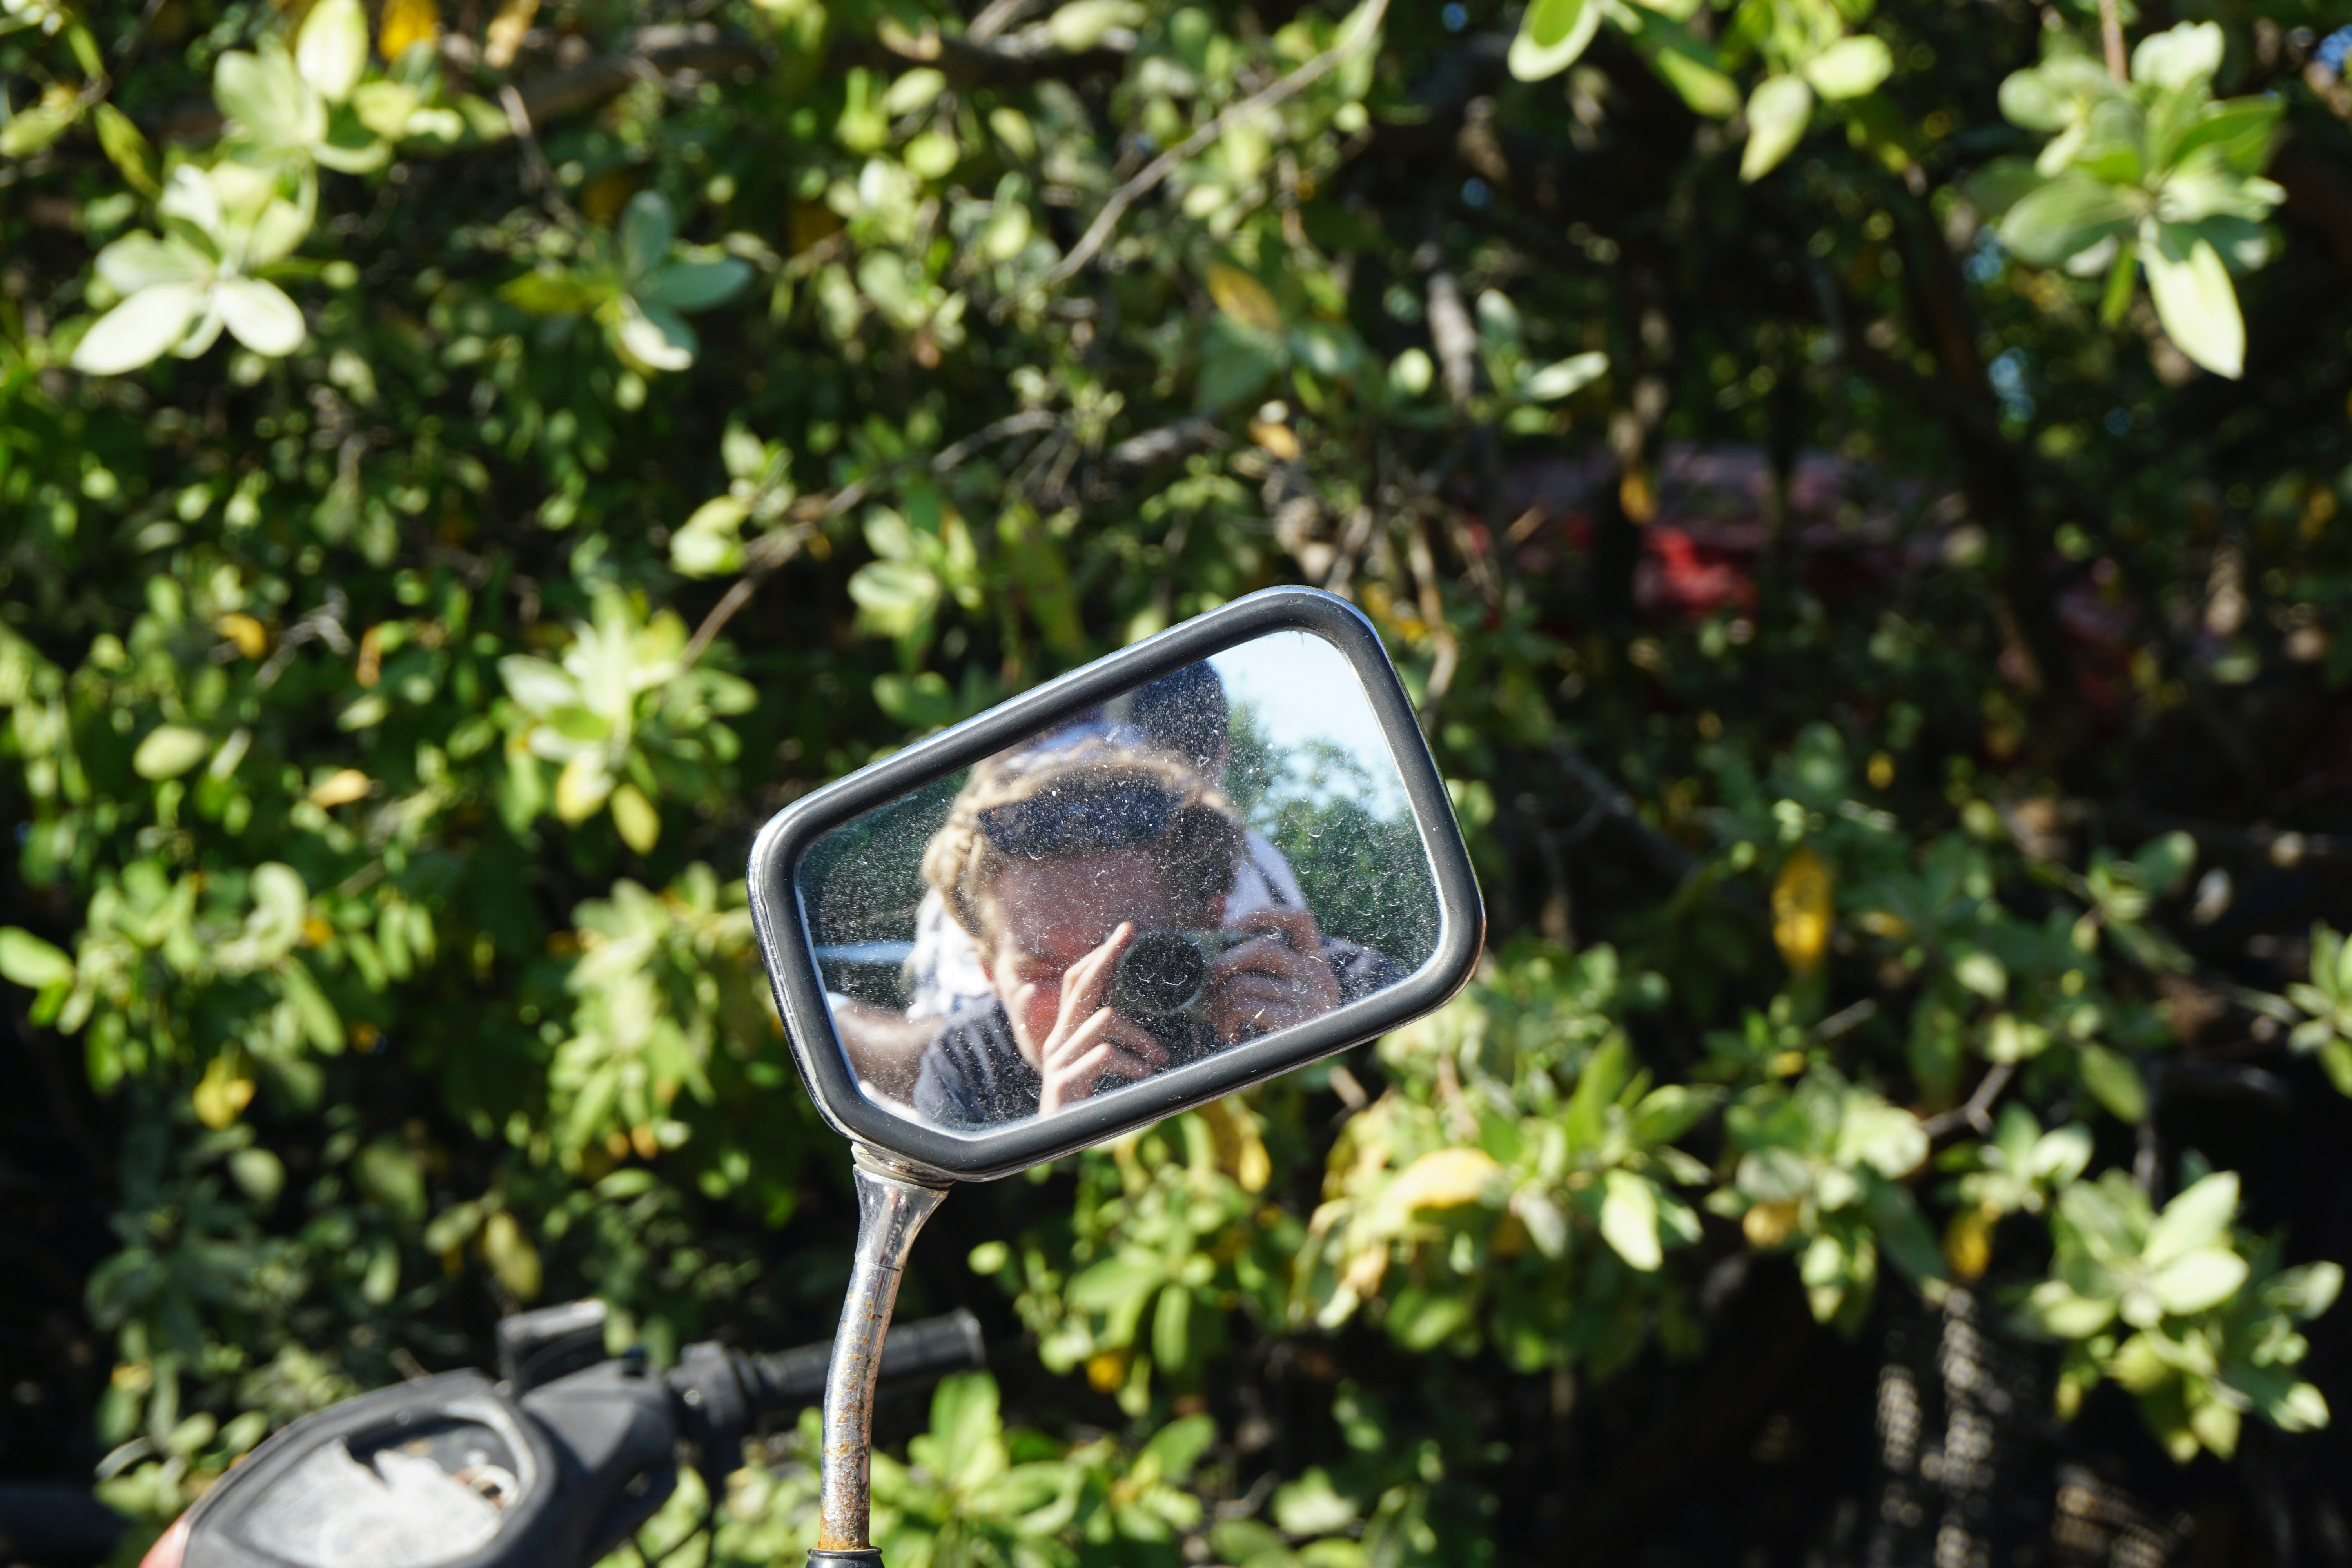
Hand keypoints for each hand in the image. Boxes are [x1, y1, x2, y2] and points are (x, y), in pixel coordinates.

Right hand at [1011, 922, 1172, 1115]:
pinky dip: (1131, 1062)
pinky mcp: (1065, 1083)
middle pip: (1083, 986)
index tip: (1124, 932)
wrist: (1056, 1150)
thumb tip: (1148, 1020)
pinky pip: (1104, 1055)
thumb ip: (1112, 1043)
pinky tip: (1145, 1074)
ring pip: (1106, 1021)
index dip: (1098, 955)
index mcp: (1066, 1035)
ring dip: (1142, 1037)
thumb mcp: (1100, 1069)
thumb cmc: (1087, 1108)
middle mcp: (1058, 1041)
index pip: (1077, 983)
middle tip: (1131, 936)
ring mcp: (1059, 1061)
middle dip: (1108, 956)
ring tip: (1160, 1057)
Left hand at [1207, 906, 1339, 1043]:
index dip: (1263, 915)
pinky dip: (1226, 1020)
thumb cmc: (1263, 1023)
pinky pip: (1245, 1006)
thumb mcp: (1259, 982)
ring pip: (1246, 982)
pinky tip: (1229, 1033)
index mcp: (1316, 963)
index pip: (1299, 918)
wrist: (1276, 1073)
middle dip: (1223, 964)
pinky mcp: (1296, 1028)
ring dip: (1219, 1001)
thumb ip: (1242, 945)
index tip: (1231, 928)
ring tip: (1220, 1018)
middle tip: (1208, 984)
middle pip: (1262, 949)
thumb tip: (1217, 902)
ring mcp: (1313, 1005)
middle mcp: (1322, 980)